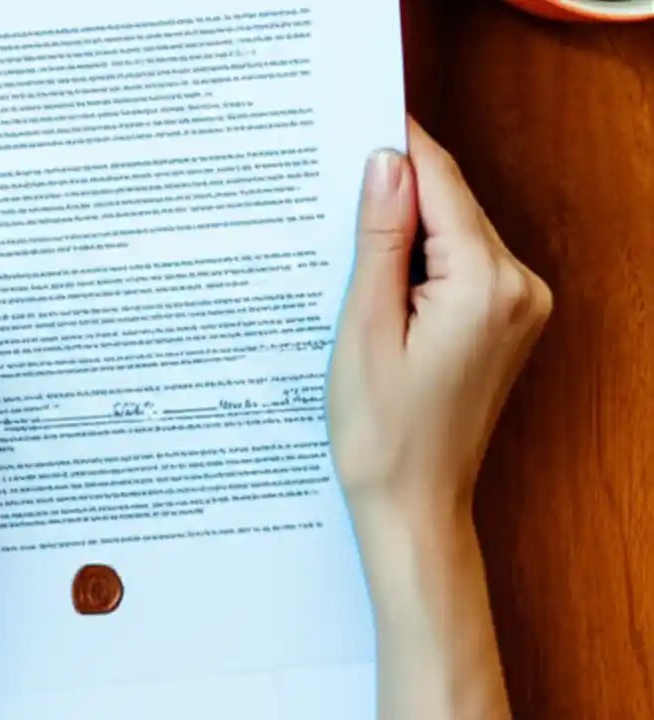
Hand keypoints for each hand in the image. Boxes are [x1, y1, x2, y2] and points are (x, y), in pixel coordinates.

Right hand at [328, 117, 552, 519]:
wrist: (414, 506)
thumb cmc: (381, 433)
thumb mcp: (364, 327)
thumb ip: (380, 238)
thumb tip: (386, 163)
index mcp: (486, 284)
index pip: (441, 183)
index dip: (398, 147)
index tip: (354, 122)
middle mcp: (520, 287)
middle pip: (453, 205)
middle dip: (397, 189)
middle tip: (331, 183)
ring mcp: (522, 306)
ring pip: (457, 234)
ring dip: (406, 227)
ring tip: (345, 240)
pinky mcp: (510, 322)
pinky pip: (464, 266)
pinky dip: (423, 260)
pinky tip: (378, 276)